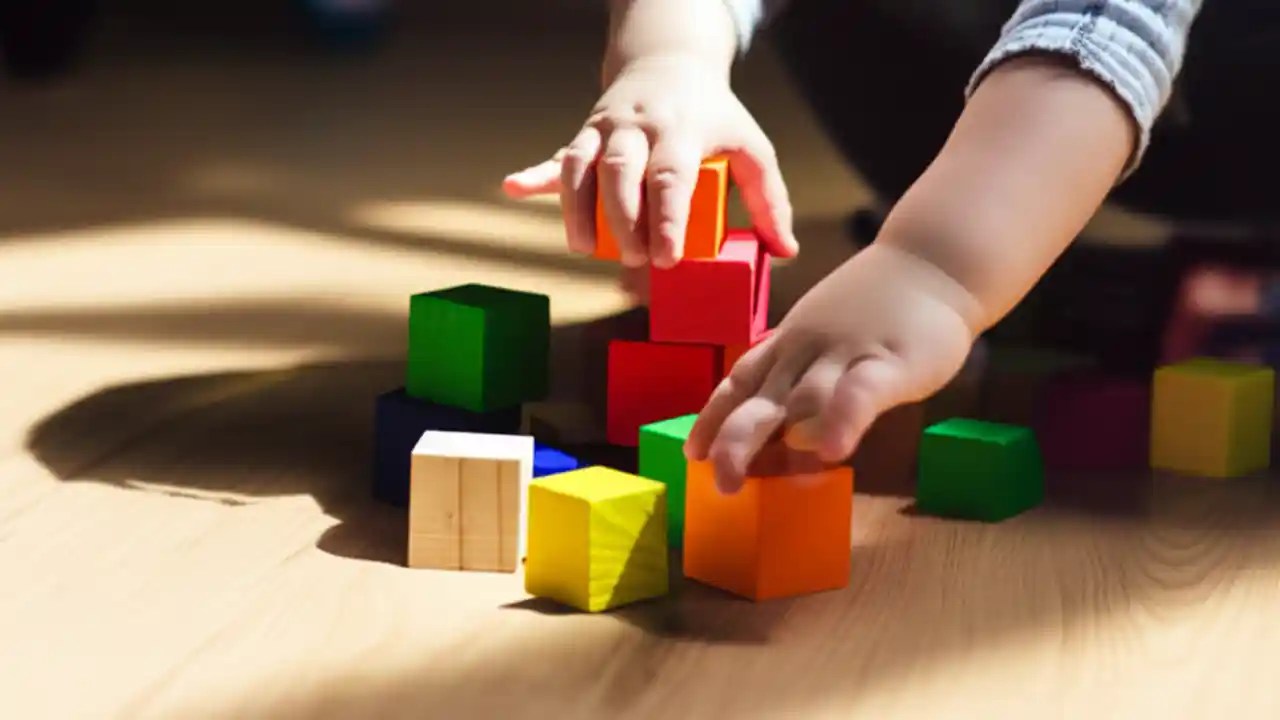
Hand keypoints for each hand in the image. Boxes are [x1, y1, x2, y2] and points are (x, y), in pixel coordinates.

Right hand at [502, 55, 797, 267]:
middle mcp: (639, 128)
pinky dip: (534, 173)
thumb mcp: (750, 147)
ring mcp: (606, 129)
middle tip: (634, 260)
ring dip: (577, 208)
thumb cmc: (714, 116)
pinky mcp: (584, 135)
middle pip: (621, 172)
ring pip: (582, 165)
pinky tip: (512, 187)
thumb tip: (784, 250)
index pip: (672, 178)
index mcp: (681, 132)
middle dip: (623, 218)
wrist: (669, 61)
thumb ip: (769, 199)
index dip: (666, 219)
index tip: (667, 258)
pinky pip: (556, 156)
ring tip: (582, 249)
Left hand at [684, 241, 978, 492]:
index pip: (741, 382)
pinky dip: (841, 420)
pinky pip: (861, 392)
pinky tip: (830, 451)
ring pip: (799, 398)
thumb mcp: (826, 333)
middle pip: (759, 396)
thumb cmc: (880, 305)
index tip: (694, 452)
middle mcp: (808, 350)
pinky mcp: (891, 362)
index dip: (714, 417)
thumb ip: (804, 374)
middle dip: (732, 439)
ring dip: (767, 438)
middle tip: (719, 480)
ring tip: (742, 477)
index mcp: (790, 344)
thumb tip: (782, 429)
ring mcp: (847, 354)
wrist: (935, 260)